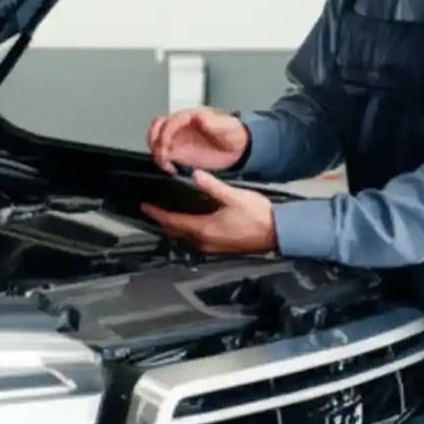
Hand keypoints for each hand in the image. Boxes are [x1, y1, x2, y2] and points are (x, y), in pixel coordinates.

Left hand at [141, 170, 277, 254]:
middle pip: (177, 232)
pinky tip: (191, 222)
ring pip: (187, 238)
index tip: (145, 206)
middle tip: (154, 209)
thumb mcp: (234, 196)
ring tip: (169, 214)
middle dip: (164, 222)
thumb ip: (212, 186)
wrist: (278, 232)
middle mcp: (204, 242)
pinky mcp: (221, 249)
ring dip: (176, 227)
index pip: (173, 222)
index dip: (158, 214)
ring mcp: (213, 248)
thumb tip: (194, 174)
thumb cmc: (257, 214)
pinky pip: (197, 240)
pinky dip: (189, 230)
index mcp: (204, 229)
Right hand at [147, 107, 248, 173]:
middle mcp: (182, 125)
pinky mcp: (179, 151)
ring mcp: (179, 137)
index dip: (166, 134)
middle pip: (157, 126)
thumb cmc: (234, 134)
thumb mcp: (228, 126)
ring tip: (165, 162)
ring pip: (156, 137)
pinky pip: (163, 152)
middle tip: (162, 155)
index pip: (171, 121)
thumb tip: (200, 117)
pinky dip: (162, 160)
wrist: (238, 148)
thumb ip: (214, 122)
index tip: (166, 147)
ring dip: (155, 150)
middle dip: (155, 140)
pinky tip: (171, 168)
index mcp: (192, 116)